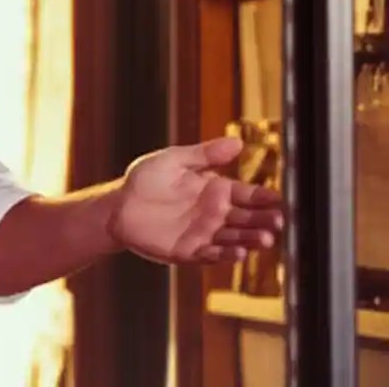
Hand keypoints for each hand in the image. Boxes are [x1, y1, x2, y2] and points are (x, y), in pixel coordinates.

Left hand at [107, 137, 284, 263]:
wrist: (118, 206)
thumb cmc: (146, 180)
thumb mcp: (175, 160)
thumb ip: (205, 154)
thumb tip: (237, 142)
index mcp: (216, 190)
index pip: (248, 195)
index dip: (264, 198)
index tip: (279, 199)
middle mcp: (216, 214)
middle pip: (248, 219)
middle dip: (264, 221)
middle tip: (278, 221)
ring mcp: (204, 234)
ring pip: (235, 239)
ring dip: (251, 240)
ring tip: (264, 238)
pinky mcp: (189, 251)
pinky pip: (212, 254)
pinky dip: (225, 254)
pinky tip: (238, 253)